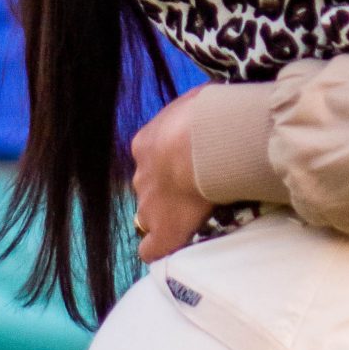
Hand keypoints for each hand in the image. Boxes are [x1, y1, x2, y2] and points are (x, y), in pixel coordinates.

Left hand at [130, 87, 212, 262]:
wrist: (204, 143)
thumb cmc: (206, 114)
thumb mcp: (196, 100)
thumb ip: (193, 112)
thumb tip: (205, 110)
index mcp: (145, 144)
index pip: (152, 158)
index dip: (169, 164)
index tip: (188, 164)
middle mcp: (142, 176)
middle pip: (149, 187)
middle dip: (166, 189)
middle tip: (195, 188)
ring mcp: (149, 206)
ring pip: (150, 215)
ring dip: (166, 216)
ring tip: (194, 216)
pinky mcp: (163, 232)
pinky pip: (152, 248)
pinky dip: (160, 248)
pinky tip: (173, 245)